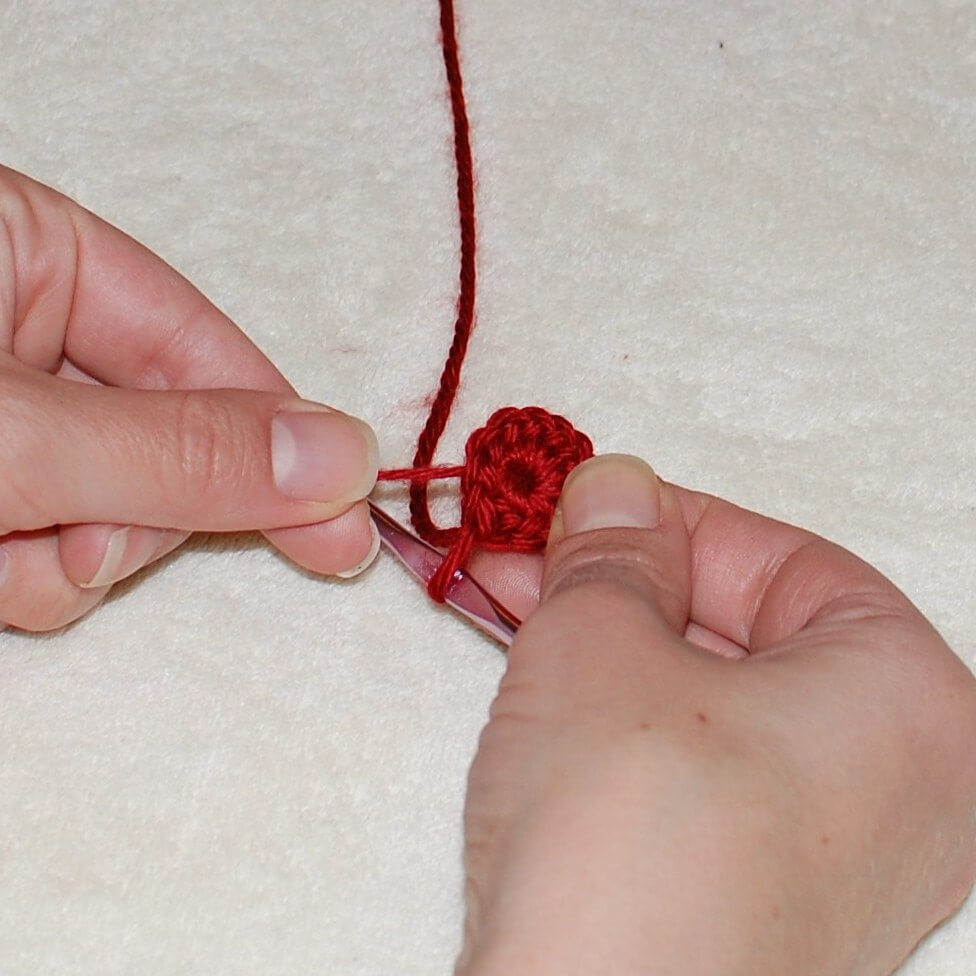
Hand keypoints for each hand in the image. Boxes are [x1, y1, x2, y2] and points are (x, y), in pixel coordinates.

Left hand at [0, 166, 378, 630]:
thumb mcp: (13, 433)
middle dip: (136, 514)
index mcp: (20, 245)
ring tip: (0, 562)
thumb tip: (343, 460)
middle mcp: (12, 322)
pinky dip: (25, 574)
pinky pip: (44, 539)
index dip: (273, 437)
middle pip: (156, 431)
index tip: (344, 526)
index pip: (193, 339)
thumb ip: (176, 451)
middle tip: (87, 554)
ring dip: (73, 558)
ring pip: (104, 500)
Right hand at [459, 455, 975, 974]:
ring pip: (713, 700)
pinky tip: (549, 697)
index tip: (585, 505)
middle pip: (747, 630)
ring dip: (611, 646)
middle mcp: (900, 783)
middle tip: (534, 555)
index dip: (668, 519)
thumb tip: (613, 489)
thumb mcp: (599, 641)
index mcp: (910, 700)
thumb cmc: (627, 841)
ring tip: (519, 611)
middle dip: (624, 584)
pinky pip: (700, 769)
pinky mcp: (764, 900)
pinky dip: (626, 720)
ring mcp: (836, 853)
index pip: (784, 559)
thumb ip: (612, 548)